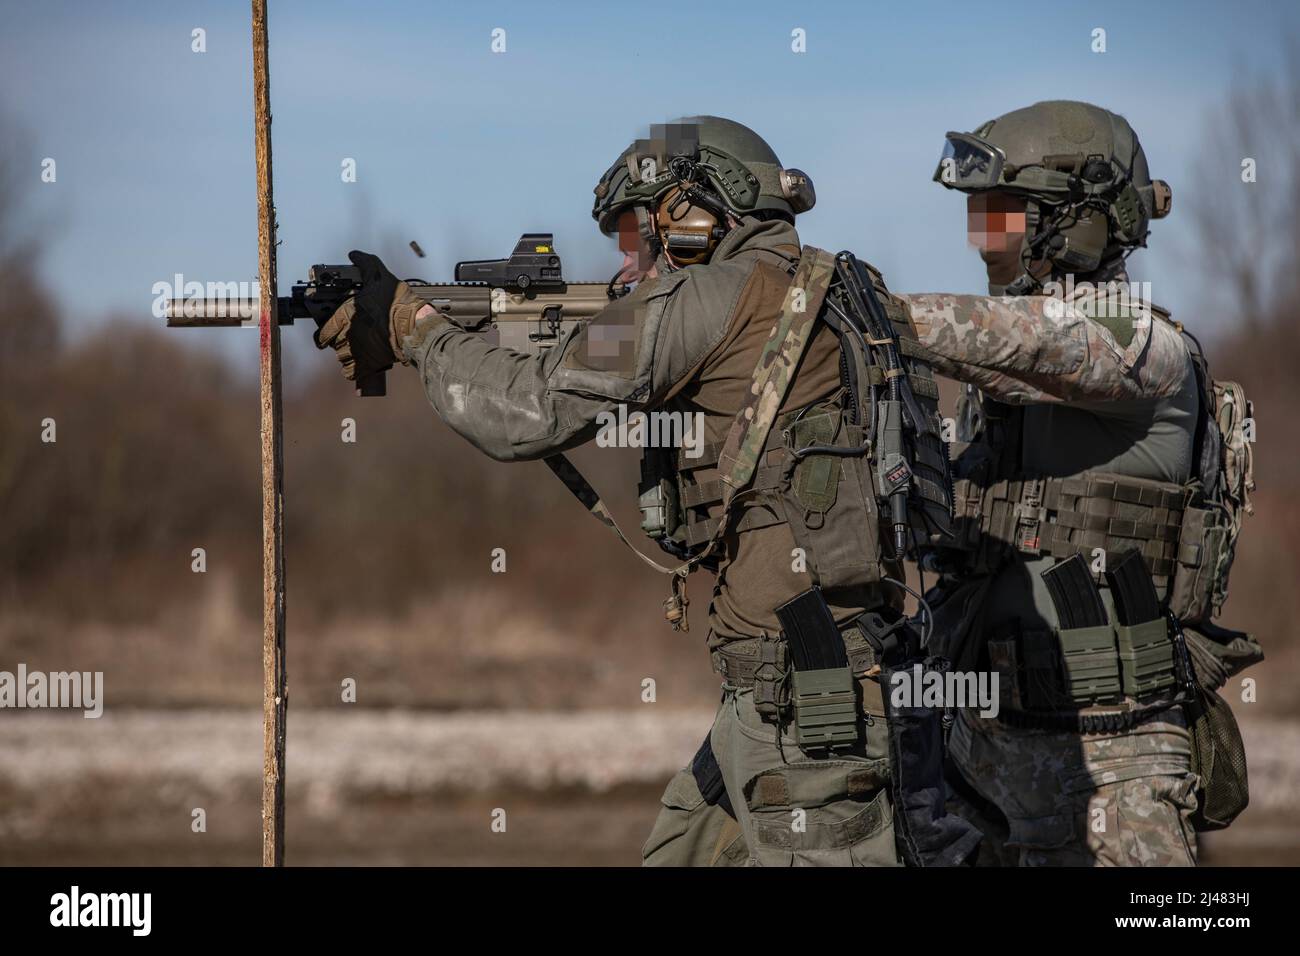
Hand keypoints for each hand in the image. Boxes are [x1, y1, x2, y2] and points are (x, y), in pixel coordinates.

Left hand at [314, 250, 422, 381]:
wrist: (416, 328)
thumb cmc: (398, 304)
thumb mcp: (381, 277)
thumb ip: (365, 264)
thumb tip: (354, 254)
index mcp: (345, 315)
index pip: (323, 329)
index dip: (324, 329)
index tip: (327, 328)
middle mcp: (347, 335)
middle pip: (330, 344)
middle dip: (336, 339)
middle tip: (343, 335)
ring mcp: (357, 352)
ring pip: (341, 357)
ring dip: (345, 353)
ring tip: (355, 347)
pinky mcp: (368, 365)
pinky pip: (351, 373)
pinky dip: (353, 370)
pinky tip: (359, 363)